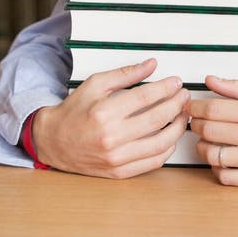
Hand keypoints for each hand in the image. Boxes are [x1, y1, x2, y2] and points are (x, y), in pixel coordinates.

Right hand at [33, 58, 189, 177]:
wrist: (53, 141)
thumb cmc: (74, 110)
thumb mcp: (96, 84)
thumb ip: (126, 74)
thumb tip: (152, 64)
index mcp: (105, 112)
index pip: (146, 97)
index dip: (166, 88)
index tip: (176, 82)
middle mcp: (111, 137)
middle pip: (157, 119)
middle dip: (177, 105)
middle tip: (184, 96)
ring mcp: (116, 158)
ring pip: (160, 144)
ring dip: (177, 128)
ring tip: (182, 115)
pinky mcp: (118, 172)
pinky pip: (152, 163)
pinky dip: (167, 149)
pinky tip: (170, 137)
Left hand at [189, 76, 237, 187]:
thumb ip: (237, 86)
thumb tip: (210, 80)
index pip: (212, 109)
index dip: (195, 108)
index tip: (191, 107)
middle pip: (209, 131)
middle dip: (197, 125)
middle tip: (197, 122)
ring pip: (212, 156)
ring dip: (203, 147)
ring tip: (207, 140)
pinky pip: (225, 177)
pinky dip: (216, 168)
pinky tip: (221, 157)